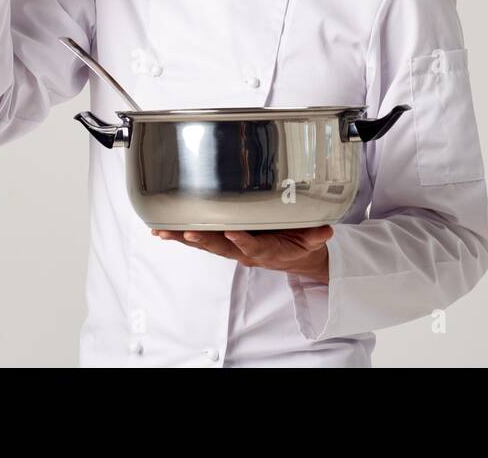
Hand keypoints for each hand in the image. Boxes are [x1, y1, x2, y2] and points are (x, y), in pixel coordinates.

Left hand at [153, 226, 332, 283]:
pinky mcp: (223, 241)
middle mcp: (245, 251)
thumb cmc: (301, 244)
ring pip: (206, 243)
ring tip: (163, 232)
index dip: (244, 241)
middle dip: (203, 240)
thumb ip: (317, 237)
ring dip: (184, 238)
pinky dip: (181, 235)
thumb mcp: (313, 242)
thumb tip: (325, 232)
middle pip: (221, 247)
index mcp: (267, 250)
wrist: (295, 257)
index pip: (255, 246)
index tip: (233, 233)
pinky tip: (162, 230)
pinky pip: (200, 239)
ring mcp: (232, 247)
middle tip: (186, 233)